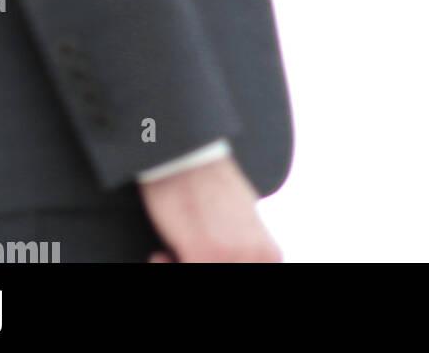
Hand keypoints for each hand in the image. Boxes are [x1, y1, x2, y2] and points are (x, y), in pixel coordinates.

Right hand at [139, 155, 281, 262]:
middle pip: (220, 273)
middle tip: (180, 256)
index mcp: (269, 256)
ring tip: (169, 253)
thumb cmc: (208, 186)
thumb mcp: (244, 221)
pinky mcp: (204, 254)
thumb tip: (243, 260)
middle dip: (192, 265)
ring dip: (179, 267)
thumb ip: (247, 249)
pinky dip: (164, 267)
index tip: (191, 257)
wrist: (188, 154)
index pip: (256, 274)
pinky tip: (159, 253)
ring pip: (202, 274)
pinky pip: (182, 273)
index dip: (217, 266)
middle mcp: (257, 259)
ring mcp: (233, 258)